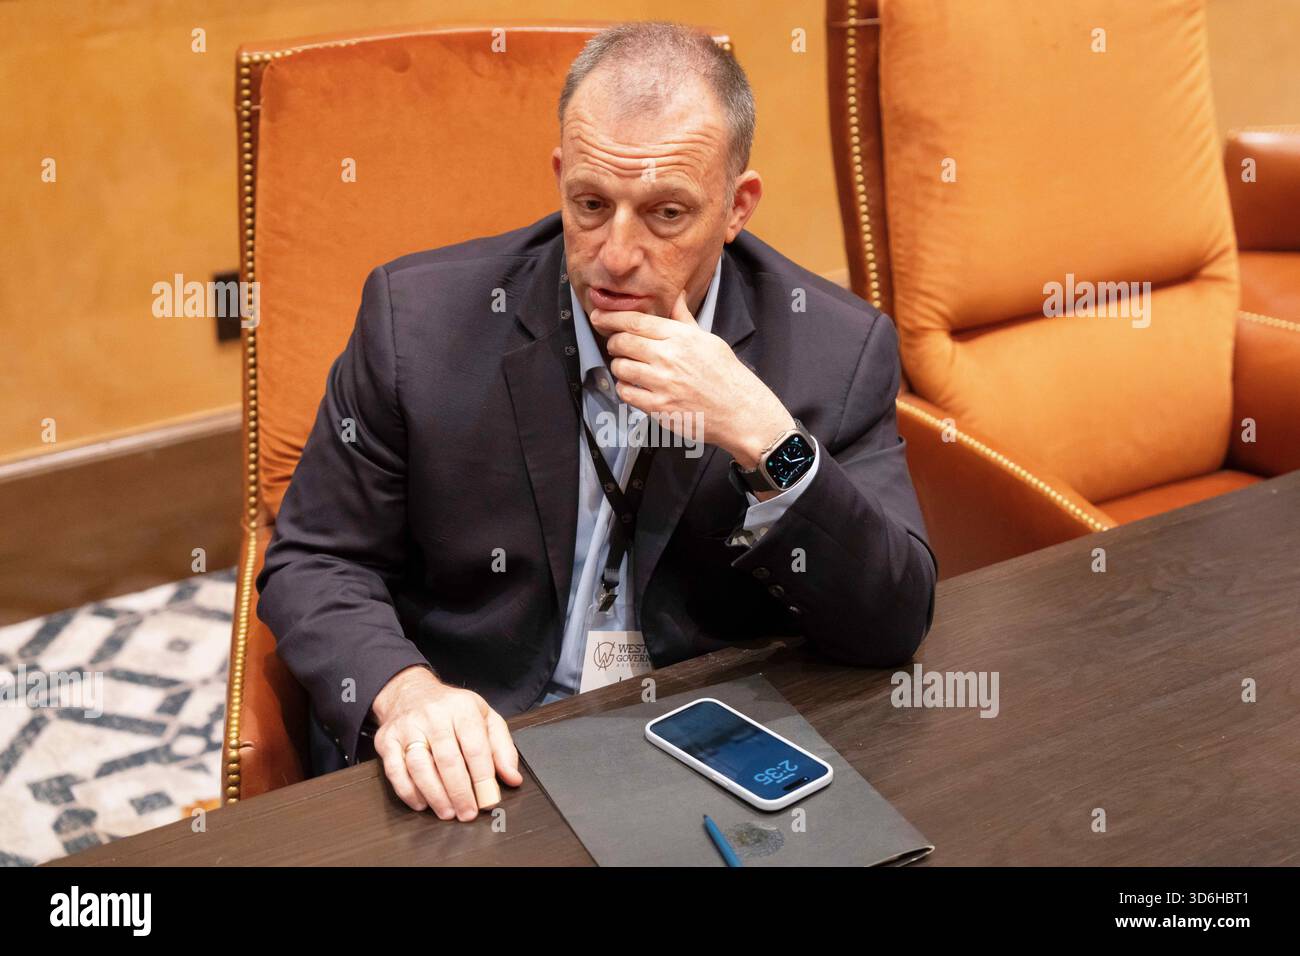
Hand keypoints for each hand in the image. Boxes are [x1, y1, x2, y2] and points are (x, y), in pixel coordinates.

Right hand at [370, 665, 523, 819]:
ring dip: (435, 795)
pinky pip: (395, 771)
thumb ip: (502, 748)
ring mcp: (407, 727)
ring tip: (447, 812)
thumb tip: (512, 778)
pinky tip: (422, 803)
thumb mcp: (485, 717)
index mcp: (462, 708)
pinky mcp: (386, 740)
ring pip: (420, 767)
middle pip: (447, 760)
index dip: (483, 777)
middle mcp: (433, 716)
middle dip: (460, 792)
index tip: (489, 799)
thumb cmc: (452, 709)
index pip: (475, 747)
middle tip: (467, 813)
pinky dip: (409, 792)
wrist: (410, 692)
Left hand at [590, 290, 794, 470]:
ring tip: (631, 369)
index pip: (636, 321)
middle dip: (614, 342)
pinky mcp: (658, 407)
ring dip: (620, 367)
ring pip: (620, 367)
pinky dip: (626, 389)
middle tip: (618, 346)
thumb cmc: (726, 375)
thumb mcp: (707, 339)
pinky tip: (636, 388)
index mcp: (680, 336)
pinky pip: (626, 393)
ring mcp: (662, 383)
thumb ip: (684, 319)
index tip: (599, 316)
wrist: (740, 411)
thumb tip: (676, 297)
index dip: (611, 317)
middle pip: (622, 342)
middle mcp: (668, 357)